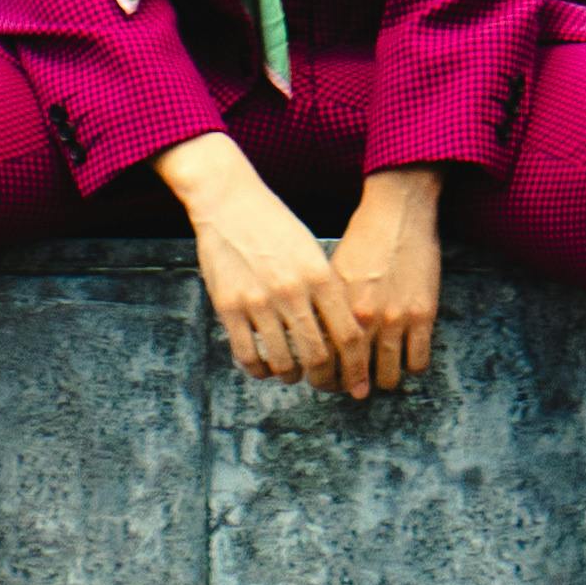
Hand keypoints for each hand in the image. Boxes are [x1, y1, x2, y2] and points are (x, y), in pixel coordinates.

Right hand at [154, 134, 378, 392]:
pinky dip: (260, 370)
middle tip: (324, 383)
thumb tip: (343, 335)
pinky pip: (248, 356)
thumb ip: (327, 291)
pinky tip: (265, 367)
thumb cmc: (275, 225)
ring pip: (283, 363)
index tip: (356, 382)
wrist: (229, 202)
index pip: (348, 335)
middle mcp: (291, 291)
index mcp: (318, 275)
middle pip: (318, 356)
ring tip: (294, 372)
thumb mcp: (311, 251)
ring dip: (293, 376)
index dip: (355, 367)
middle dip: (325, 379)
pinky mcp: (229, 307)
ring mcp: (258, 301)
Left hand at [334, 166, 442, 393]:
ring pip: (389, 376)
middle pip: (356, 376)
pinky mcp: (423, 315)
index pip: (327, 361)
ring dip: (383, 381)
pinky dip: (411, 367)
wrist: (398, 212)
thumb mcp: (334, 271)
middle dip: (352, 387)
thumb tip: (320, 344)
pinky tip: (405, 357)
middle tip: (354, 387)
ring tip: (380, 374)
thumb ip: (327, 308)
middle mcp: (365, 317)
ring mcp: (396, 318)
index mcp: (338, 306)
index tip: (328, 383)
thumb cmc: (363, 238)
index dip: (325, 380)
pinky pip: (418, 362)